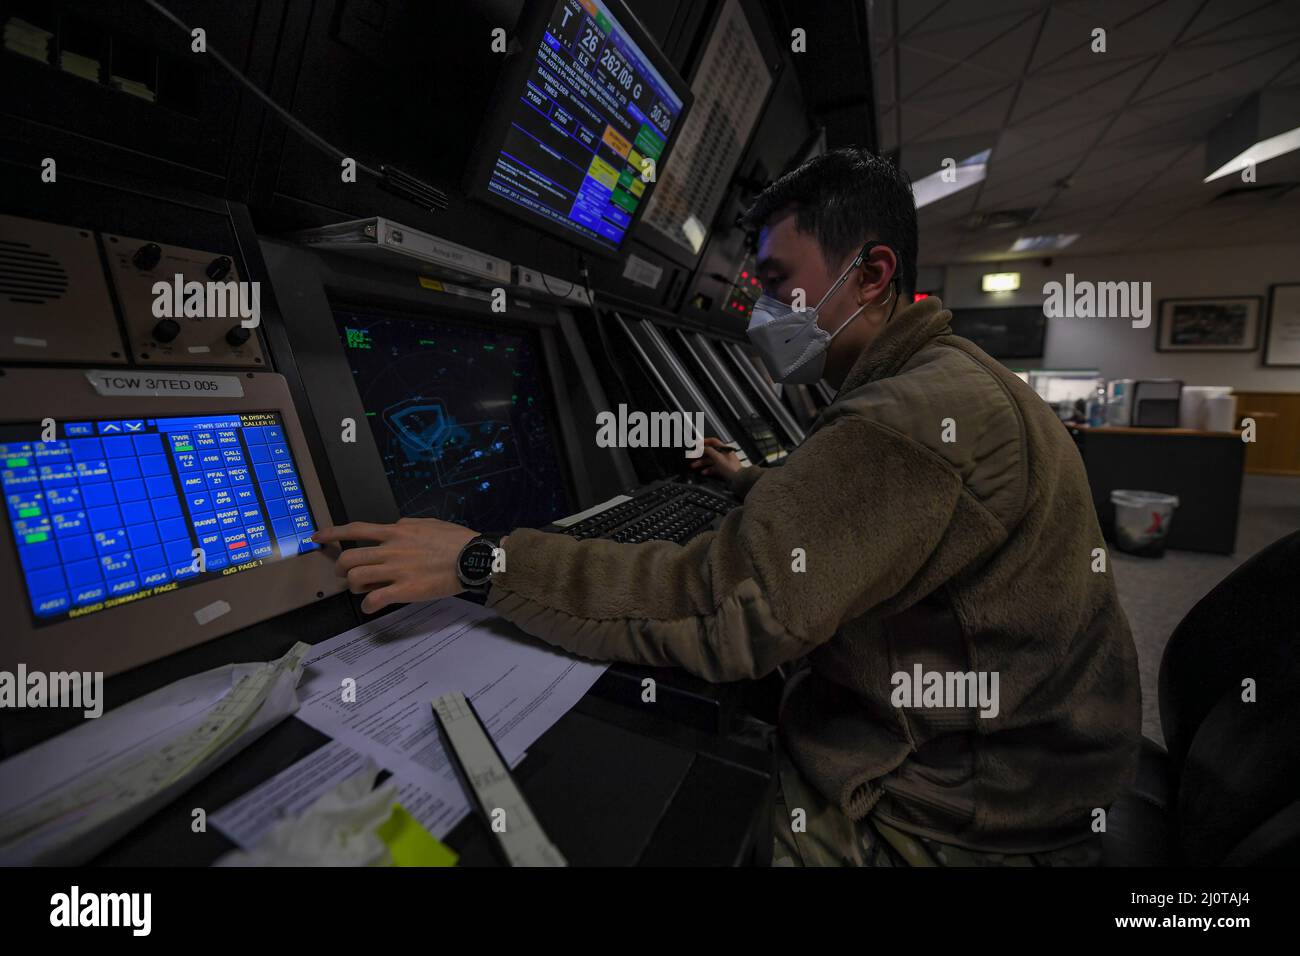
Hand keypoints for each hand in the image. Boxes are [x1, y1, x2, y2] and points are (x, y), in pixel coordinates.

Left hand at [312, 517, 478, 613]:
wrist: (472, 557)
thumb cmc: (455, 539)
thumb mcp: (428, 523)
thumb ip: (407, 524)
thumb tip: (395, 525)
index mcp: (396, 532)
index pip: (355, 530)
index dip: (332, 533)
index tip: (317, 537)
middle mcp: (391, 549)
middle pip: (349, 558)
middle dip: (341, 568)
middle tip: (347, 575)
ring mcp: (397, 570)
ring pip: (356, 579)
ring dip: (355, 587)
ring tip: (364, 590)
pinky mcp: (405, 590)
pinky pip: (374, 599)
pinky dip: (368, 605)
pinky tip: (372, 607)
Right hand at [689, 436, 742, 481]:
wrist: (738, 480)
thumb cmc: (731, 468)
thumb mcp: (718, 457)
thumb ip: (709, 451)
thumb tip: (702, 447)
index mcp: (723, 449)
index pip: (712, 441)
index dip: (704, 442)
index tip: (696, 445)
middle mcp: (723, 454)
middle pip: (709, 452)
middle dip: (700, 454)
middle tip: (692, 456)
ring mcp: (723, 462)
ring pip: (710, 460)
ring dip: (701, 463)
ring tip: (694, 465)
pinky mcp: (722, 469)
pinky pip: (712, 468)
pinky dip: (707, 470)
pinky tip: (703, 472)